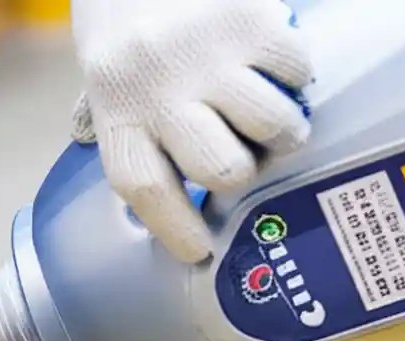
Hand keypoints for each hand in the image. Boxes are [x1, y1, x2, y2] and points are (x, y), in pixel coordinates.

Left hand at [71, 0, 312, 262]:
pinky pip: (295, 71)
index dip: (176, 230)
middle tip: (249, 160)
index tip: (201, 253)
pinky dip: (297, 77)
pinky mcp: (249, 20)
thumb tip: (161, 202)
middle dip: (244, 175)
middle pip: (220, 168)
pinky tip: (280, 71)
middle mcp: (158, 89)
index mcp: (118, 112)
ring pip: (269, 125)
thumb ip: (127, 134)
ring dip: (282, 133)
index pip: (146, 189)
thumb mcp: (107, 84)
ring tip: (278, 123)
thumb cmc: (127, 29)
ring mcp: (205, 55)